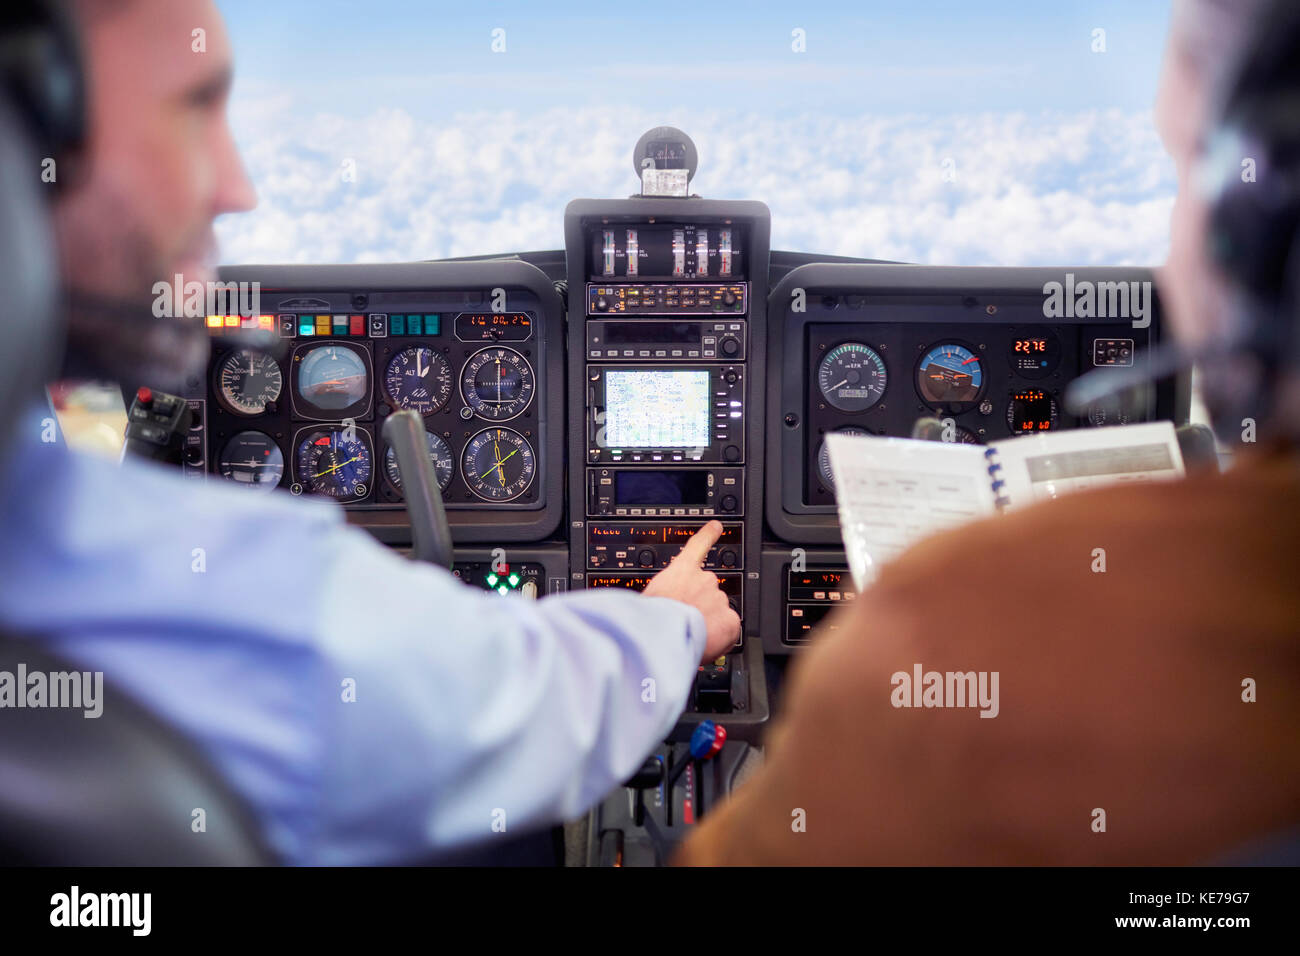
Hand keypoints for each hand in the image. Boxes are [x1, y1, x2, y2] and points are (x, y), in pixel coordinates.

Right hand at [643, 520, 739, 661]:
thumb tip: (663, 603)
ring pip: (717, 612)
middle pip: (707, 592)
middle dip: (699, 606)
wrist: (661, 634)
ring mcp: (718, 598)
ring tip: (690, 635)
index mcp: (681, 571)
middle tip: (685, 622)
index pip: (698, 546)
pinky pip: (728, 629)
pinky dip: (720, 637)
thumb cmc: (649, 617)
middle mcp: (704, 580)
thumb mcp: (648, 596)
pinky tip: (706, 642)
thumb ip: (662, 594)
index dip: (709, 535)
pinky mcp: (729, 619)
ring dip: (708, 623)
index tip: (716, 526)